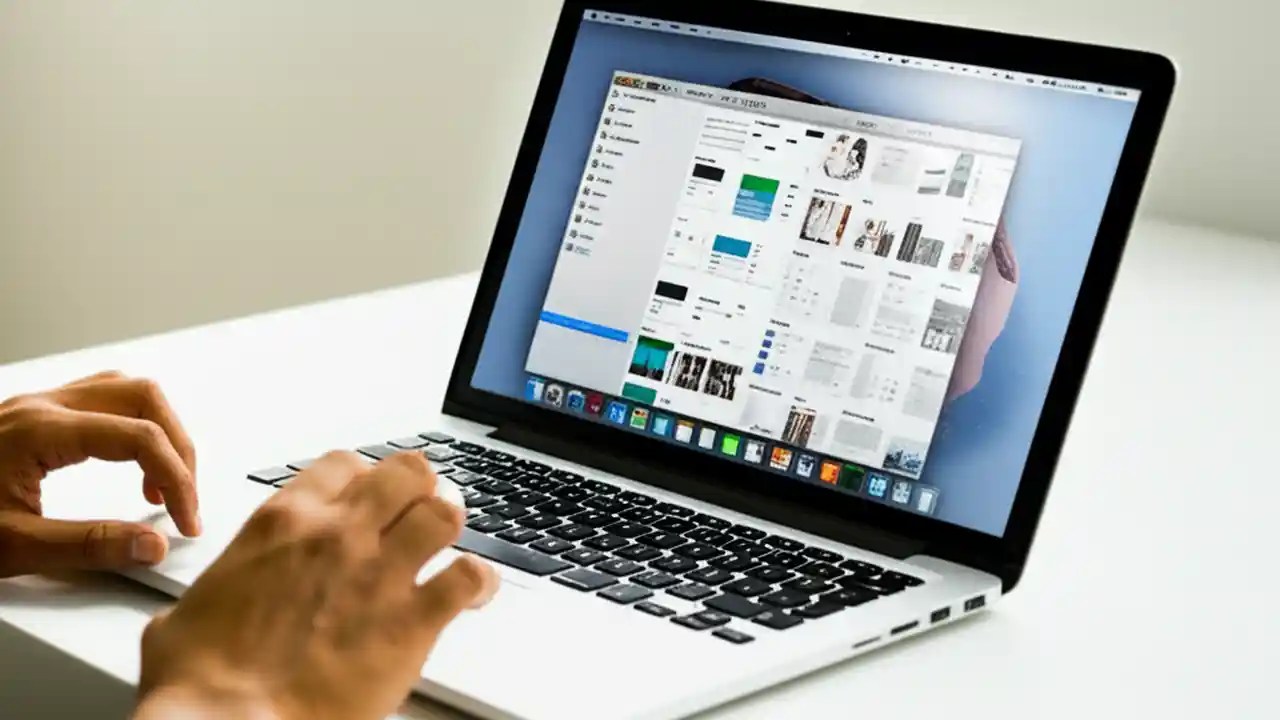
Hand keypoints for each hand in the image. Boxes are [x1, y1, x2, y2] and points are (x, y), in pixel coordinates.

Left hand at [0, 371, 199, 577]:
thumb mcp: (10, 546)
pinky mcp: (34, 415)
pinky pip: (104, 398)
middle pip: (145, 399)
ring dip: (159, 431)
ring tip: (160, 482)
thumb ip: (87, 546)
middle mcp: (42, 406)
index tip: (185, 520)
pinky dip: (133, 425)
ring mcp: (37, 405)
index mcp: (39, 430)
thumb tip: (150, 545)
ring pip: (127, 390)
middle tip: (182, 499)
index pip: (140, 437)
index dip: (177, 479)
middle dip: (178, 449)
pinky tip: (129, 462)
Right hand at [133, 450, 497, 719]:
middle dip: (419, 487)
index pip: (343, 465)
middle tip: (419, 508)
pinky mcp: (412, 621)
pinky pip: (468, 578)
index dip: (363, 478)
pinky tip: (475, 593)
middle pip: (406, 473)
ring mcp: (379, 573)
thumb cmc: (201, 683)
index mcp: (282, 523)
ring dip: (451, 522)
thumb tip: (183, 621)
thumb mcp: (182, 620)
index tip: (368, 496)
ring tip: (449, 540)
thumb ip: (201, 602)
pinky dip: (480, 582)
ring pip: (443, 512)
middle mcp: (338, 536)